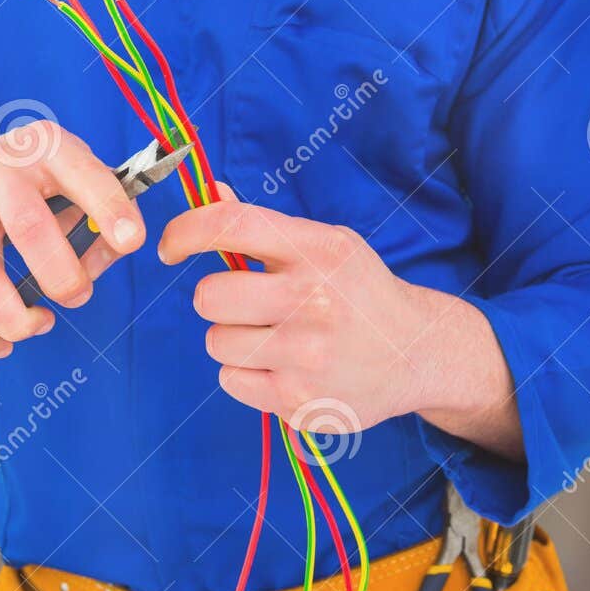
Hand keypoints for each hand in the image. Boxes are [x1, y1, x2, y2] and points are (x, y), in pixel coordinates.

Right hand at [0, 123, 145, 363]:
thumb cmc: (22, 179)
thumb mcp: (66, 174)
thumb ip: (96, 215)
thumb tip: (106, 259)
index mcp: (43, 150)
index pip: (81, 174)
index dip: (109, 209)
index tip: (131, 242)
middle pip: (27, 229)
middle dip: (62, 276)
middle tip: (78, 295)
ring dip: (16, 317)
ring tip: (40, 323)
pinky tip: (1, 345)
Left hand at [157, 186, 440, 431]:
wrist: (418, 354)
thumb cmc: (357, 293)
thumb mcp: (326, 245)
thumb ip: (263, 224)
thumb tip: (211, 190)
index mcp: (318, 249)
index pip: (230, 225)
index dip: (186, 232)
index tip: (171, 247)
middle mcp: (312, 300)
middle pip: (209, 296)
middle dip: (218, 300)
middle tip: (248, 305)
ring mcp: (305, 355)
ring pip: (215, 341)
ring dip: (233, 339)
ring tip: (274, 339)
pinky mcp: (298, 400)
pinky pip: (229, 380)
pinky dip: (245, 375)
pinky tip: (282, 367)